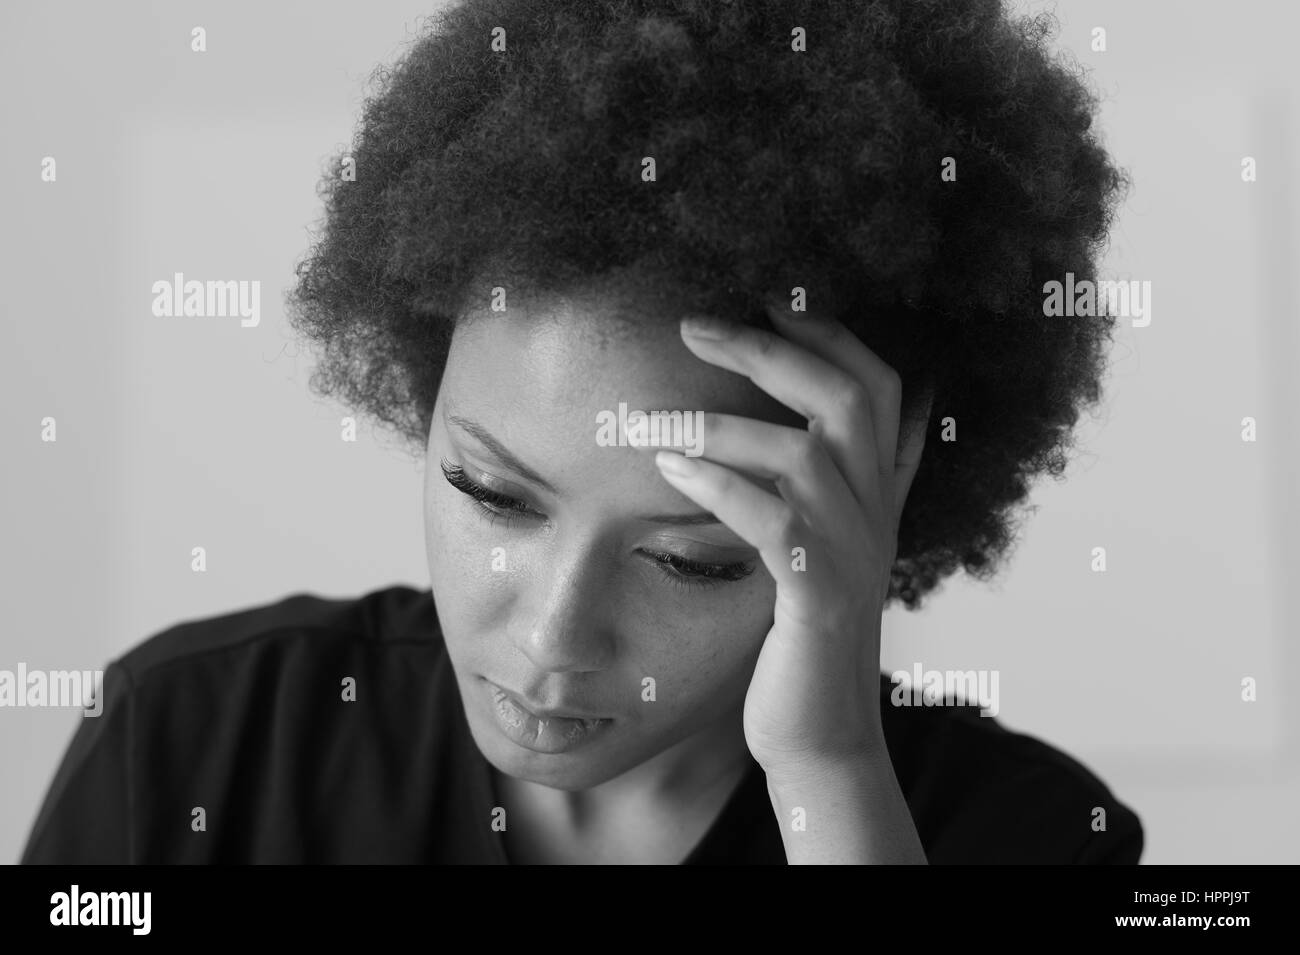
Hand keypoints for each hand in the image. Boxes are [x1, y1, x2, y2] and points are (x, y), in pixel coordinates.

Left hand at [652, 301, 929, 782]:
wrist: (821, 736)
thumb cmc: (803, 635)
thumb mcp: (825, 547)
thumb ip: (834, 486)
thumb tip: (838, 432)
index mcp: (877, 492)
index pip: (878, 384)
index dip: (827, 333)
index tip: (765, 296)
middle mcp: (877, 513)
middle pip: (849, 398)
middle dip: (769, 349)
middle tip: (692, 322)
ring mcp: (854, 554)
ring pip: (804, 454)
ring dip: (720, 420)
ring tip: (647, 415)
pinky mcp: (818, 599)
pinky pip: (774, 522)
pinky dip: (720, 484)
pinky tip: (668, 466)